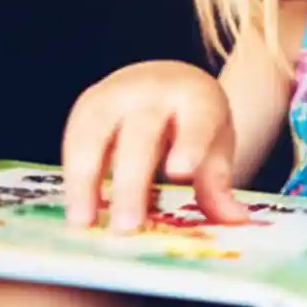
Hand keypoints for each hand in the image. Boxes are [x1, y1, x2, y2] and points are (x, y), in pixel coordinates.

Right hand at [61, 61, 247, 231]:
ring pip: (96, 134)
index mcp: (196, 97)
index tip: (180, 173)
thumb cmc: (195, 120)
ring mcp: (116, 93)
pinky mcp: (88, 104)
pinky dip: (73, 174)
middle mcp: (154, 90)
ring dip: (86, 180)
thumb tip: (234, 219)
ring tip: (84, 221)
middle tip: (127, 226)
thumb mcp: (216, 143)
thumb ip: (217, 180)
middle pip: (141, 136)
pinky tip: (76, 206)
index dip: (189, 145)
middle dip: (132, 182)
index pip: (197, 121)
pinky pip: (75, 139)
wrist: (167, 79)